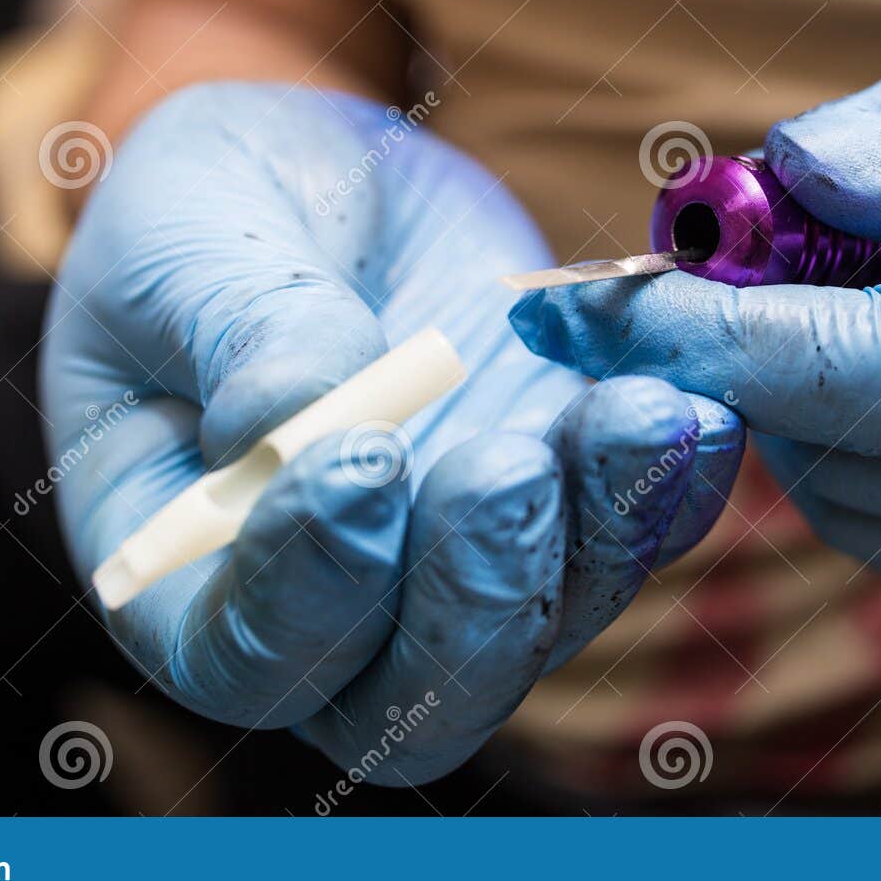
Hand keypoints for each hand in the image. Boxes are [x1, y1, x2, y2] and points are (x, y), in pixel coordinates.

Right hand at [40, 83, 741, 783]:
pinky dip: (668, 483)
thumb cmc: (214, 212)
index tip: (363, 462)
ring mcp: (458, 564)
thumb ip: (234, 333)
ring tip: (633, 411)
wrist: (328, 181)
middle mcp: (335, 605)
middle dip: (475, 596)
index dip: (308, 590)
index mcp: (190, 571)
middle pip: (416, 699)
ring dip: (597, 531)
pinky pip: (630, 534)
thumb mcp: (189, 242)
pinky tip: (691, 408)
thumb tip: (286, 421)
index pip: (243, 654)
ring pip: (545, 623)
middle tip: (505, 467)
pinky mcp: (559, 504)